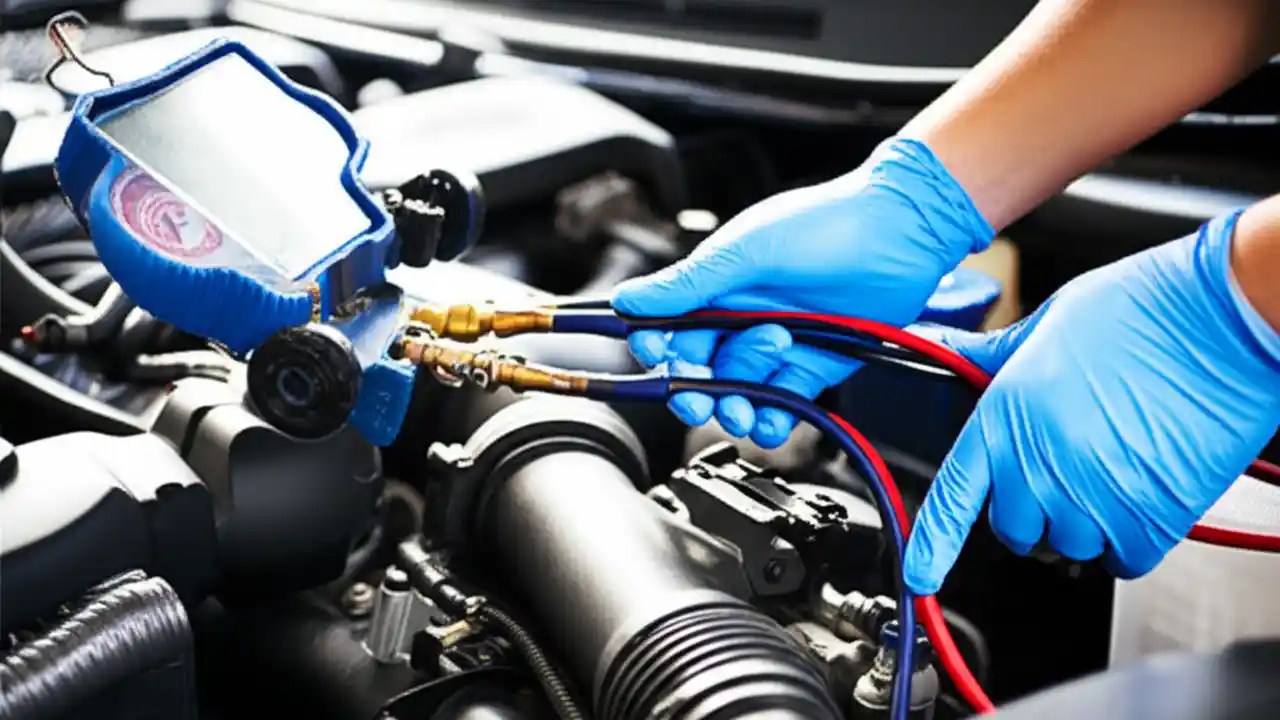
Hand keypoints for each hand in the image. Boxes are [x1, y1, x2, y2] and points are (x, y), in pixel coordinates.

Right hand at [611, 137, 993, 447]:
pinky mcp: (813, 367)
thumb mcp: (746, 252)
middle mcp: (741, 318)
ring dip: (736, 405)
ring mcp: (776, 345)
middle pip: (700, 370)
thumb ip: (687, 284)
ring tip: (750, 402)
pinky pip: (782, 403)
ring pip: (738, 392)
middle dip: (696, 390)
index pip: (669, 330)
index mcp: (716, 287)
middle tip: (703, 399)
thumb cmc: (826, 225)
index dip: (659, 351)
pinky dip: (774, 418)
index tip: (662, 361)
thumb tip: (628, 300)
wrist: (902, 232)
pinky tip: (774, 419)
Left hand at [904, 210, 1279, 594]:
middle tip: (1068, 467)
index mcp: (1005, 416)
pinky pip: (1122, 560)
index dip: (932, 543)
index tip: (919, 574)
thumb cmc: (1143, 310)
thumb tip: (938, 343)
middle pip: (1014, 530)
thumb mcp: (1046, 323)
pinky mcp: (1148, 520)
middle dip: (1033, 509)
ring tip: (1116, 464)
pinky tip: (1143, 490)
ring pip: (1068, 546)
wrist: (1225, 318)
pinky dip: (1131, 539)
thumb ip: (992, 357)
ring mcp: (1093, 498)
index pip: (953, 497)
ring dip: (1086, 521)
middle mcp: (1040, 464)